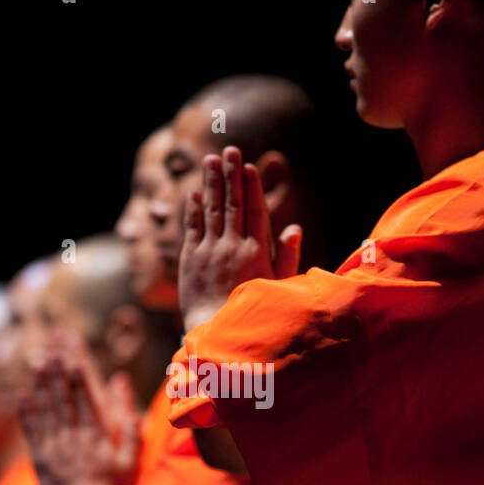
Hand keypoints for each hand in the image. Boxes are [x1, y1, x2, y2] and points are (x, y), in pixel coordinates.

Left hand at [19, 336, 139, 484]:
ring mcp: (56, 447)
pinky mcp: (40, 458)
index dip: (79, 380)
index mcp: (96, 437)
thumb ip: (132, 434)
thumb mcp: (127, 461)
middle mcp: (74, 438)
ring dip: (41, 386)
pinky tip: (23, 394)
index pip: (87, 402)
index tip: (74, 361)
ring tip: (37, 365)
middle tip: (51, 353)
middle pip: (64, 401)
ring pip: (47, 411)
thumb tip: (137, 413)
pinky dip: (27, 412)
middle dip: (57, 375)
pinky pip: (32, 431)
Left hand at [178, 146, 301, 330]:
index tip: (248, 166)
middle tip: (229, 150)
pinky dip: (193, 209)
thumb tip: (293, 228)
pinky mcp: (190, 261)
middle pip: (232, 204)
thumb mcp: (278, 287)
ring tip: (211, 160)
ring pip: (211, 211)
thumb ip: (286, 257)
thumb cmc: (254, 313)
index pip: (254, 212)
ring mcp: (209, 253)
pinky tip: (195, 192)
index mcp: (256, 254)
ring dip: (211, 183)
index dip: (251, 187)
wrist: (217, 334)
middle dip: (231, 175)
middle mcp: (232, 248)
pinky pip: (192, 228)